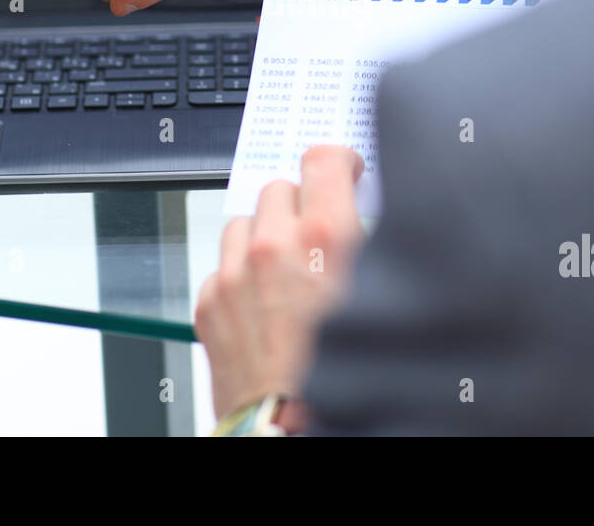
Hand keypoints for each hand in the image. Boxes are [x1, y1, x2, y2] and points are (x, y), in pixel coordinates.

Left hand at [194, 146, 365, 422]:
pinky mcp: (210, 304)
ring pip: (244, 222)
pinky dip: (239, 275)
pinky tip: (263, 304)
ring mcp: (235, 275)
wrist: (291, 433)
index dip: (338, 164)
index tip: (343, 173)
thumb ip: (371, 246)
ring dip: (264, 236)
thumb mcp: (382, 296)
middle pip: (281, 188)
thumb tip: (366, 216)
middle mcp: (274, 248)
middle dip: (300, 206)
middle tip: (317, 236)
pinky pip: (221, 265)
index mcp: (327, 239)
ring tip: (286, 271)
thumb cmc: (345, 382)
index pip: (323, 159)